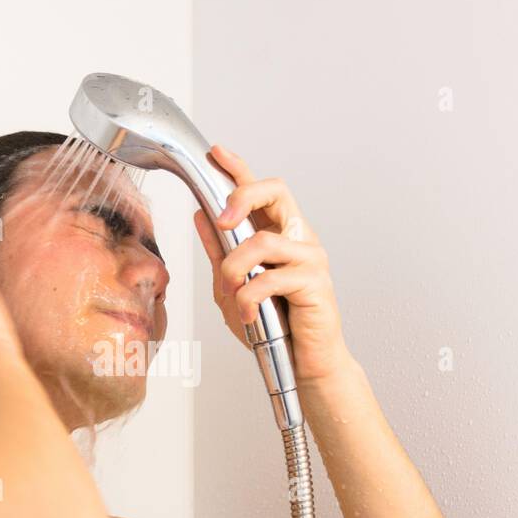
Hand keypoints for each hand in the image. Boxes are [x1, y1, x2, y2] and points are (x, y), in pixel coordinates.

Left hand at [193, 145, 350, 382]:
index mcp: (279, 232)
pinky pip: (271, 278)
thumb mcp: (231, 286)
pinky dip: (249, 298)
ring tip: (231, 291)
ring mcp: (310, 257)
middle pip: (275, 192)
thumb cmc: (272, 326)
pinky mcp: (316, 283)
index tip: (216, 153)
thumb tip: (201, 216)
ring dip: (235, 267)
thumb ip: (219, 252)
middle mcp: (298, 237)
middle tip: (222, 221)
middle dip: (242, 197)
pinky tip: (248, 315)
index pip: (261, 190)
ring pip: (263, 241)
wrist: (301, 364)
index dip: (239, 168)